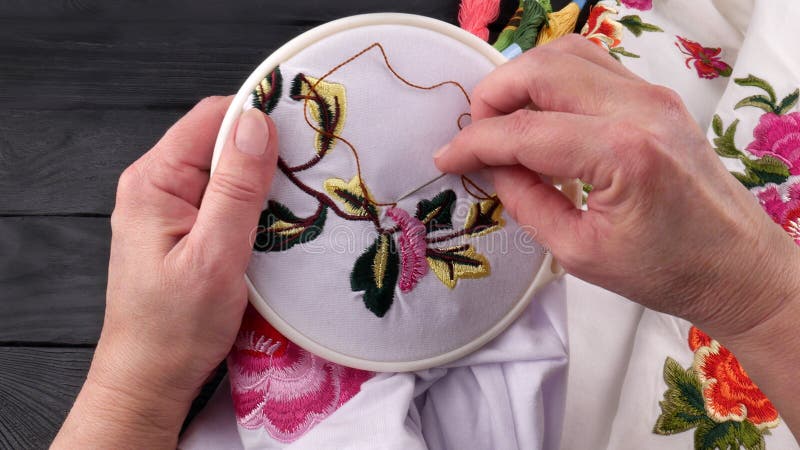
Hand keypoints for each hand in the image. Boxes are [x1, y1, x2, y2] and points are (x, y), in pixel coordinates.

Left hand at [53, 97, 277, 447]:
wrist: (150, 379)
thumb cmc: (176, 327)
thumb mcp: (215, 255)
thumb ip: (236, 188)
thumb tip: (257, 122)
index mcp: (153, 181)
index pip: (211, 118)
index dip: (257, 116)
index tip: (304, 132)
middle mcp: (155, 185)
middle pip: (218, 141)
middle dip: (263, 153)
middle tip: (308, 173)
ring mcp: (167, 208)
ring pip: (224, 171)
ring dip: (260, 182)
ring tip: (296, 201)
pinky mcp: (181, 229)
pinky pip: (221, 198)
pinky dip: (251, 204)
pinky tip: (273, 222)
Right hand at [435, 35, 799, 344]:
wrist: (735, 266)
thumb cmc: (667, 270)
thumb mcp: (578, 252)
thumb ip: (526, 201)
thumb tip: (492, 166)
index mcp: (623, 154)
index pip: (524, 130)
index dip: (475, 142)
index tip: (447, 157)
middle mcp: (641, 110)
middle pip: (543, 69)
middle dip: (494, 95)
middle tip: (474, 133)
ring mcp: (653, 96)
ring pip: (568, 54)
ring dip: (523, 80)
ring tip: (503, 121)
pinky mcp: (657, 98)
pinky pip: (593, 66)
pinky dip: (554, 80)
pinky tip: (542, 116)